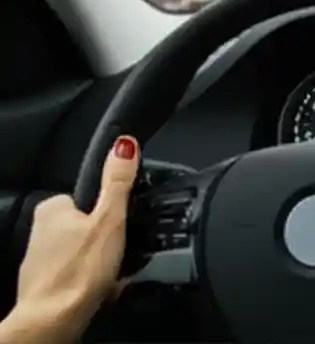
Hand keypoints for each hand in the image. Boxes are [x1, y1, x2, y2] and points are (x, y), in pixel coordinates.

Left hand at [0, 136, 139, 343]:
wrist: (53, 321)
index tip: (119, 230)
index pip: (89, 198)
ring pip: (83, 253)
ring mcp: (39, 259)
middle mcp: (39, 231)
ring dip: (101, 264)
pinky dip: (90, 282)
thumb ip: (117, 182)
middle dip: (106, 242)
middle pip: (88, 226)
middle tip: (117, 255)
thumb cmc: (80, 271)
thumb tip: (124, 144)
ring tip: (110, 276)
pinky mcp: (44, 284)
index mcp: (52, 208)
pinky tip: (99, 291)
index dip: (109, 214)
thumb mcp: (110, 218)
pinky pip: (77, 275)